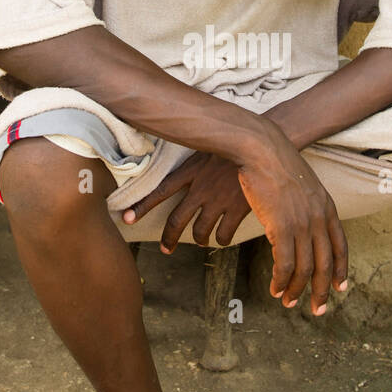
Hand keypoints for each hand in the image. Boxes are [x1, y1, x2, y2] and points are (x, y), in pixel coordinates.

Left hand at [122, 152, 251, 250]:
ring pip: (200, 231)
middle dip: (169, 238)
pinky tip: (222, 238)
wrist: (264, 145)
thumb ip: (195, 159)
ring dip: (199, 239)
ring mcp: (219, 200)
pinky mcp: (237, 208)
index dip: (142, 206)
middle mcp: (201, 188)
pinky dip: (221, 239)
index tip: (127, 218)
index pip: (161, 190)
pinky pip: (224, 234)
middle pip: (177, 220)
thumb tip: (183, 161)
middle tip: (165, 249)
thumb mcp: (208, 146)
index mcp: (192, 171)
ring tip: (201, 241)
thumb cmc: (236, 143)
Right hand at [235, 137, 347, 316]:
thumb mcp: (301, 184)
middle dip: (323, 290)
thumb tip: (300, 220)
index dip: (341, 270)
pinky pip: (284, 264)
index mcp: (327, 208)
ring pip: (305, 268)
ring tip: (288, 302)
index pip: (341, 246)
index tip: (340, 288)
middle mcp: (319, 219)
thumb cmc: (275, 163)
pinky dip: (281, 280)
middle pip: (326, 264)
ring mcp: (302, 224)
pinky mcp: (282, 228)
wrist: (262, 150)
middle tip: (318, 309)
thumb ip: (306, 205)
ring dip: (296, 289)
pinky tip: (275, 288)